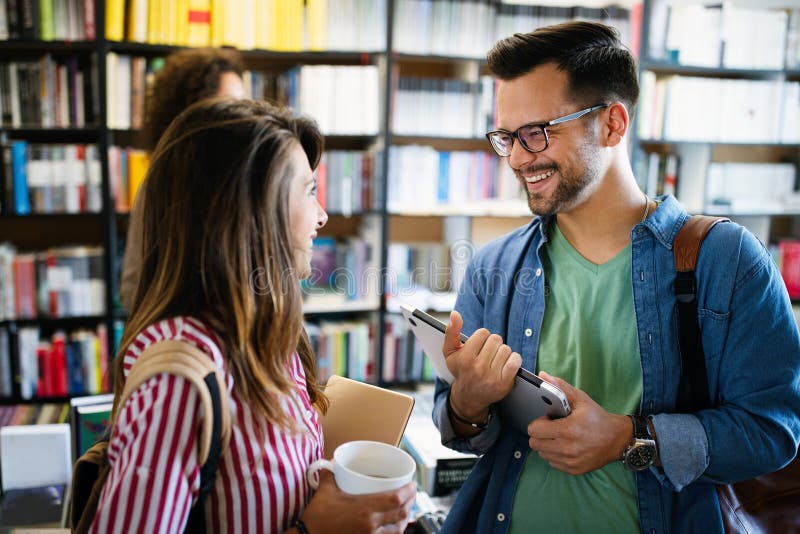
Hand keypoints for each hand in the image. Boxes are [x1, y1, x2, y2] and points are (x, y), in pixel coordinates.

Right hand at [300, 471, 415, 532]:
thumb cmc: (317, 516)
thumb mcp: (325, 490)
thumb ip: (331, 474)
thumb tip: (331, 462)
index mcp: (365, 508)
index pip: (397, 499)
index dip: (409, 491)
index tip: (413, 484)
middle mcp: (372, 524)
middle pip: (402, 514)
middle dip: (411, 503)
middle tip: (412, 494)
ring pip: (398, 530)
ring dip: (405, 519)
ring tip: (406, 510)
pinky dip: (395, 532)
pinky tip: (394, 527)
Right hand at [442, 311, 520, 420]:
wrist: (469, 396)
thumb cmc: (461, 369)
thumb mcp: (450, 352)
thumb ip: (451, 331)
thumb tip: (455, 314)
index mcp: (465, 358)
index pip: (483, 333)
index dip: (481, 337)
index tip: (478, 345)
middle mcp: (478, 368)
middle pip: (495, 339)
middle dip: (492, 344)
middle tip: (487, 352)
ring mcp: (492, 376)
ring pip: (506, 349)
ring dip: (502, 352)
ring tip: (495, 359)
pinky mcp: (504, 383)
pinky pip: (515, 361)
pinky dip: (514, 359)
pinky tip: (506, 363)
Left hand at [527, 371, 631, 474]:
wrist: (618, 440)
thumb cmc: (597, 418)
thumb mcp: (580, 399)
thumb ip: (560, 387)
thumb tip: (542, 376)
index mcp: (567, 430)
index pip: (534, 430)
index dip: (538, 422)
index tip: (548, 419)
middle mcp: (567, 449)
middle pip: (535, 443)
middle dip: (540, 434)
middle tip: (552, 428)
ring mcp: (570, 461)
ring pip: (542, 454)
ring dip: (547, 445)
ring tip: (560, 437)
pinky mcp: (573, 470)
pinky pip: (552, 463)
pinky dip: (555, 455)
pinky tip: (566, 446)